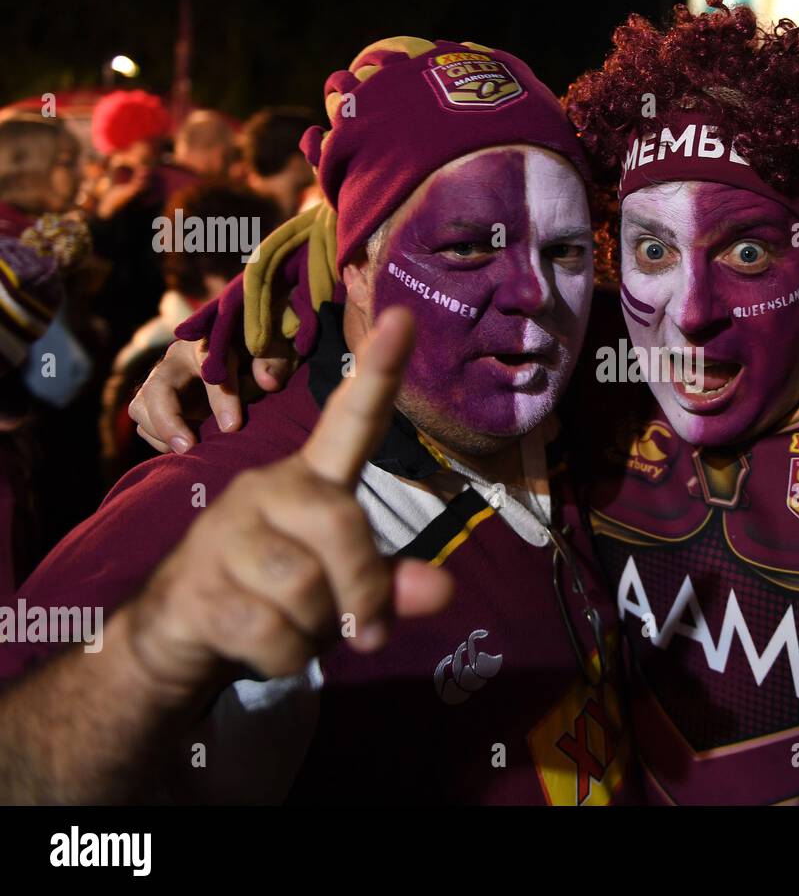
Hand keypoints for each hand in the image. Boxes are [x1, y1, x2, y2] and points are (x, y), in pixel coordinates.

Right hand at [124, 307, 452, 701]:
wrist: (179, 630)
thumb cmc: (279, 592)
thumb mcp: (343, 589)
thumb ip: (394, 583)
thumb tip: (443, 587)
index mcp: (312, 480)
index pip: (350, 417)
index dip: (379, 371)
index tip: (404, 316)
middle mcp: (268, 488)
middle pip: (342, 526)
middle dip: (364, 590)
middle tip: (368, 632)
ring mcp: (227, 532)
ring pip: (307, 589)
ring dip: (317, 631)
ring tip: (293, 624)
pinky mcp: (199, 584)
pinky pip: (274, 635)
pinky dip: (286, 658)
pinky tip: (263, 645)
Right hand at [132, 336, 295, 453]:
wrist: (243, 352)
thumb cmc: (259, 351)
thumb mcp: (275, 348)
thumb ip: (275, 360)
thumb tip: (268, 382)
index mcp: (206, 341)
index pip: (208, 364)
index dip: (221, 397)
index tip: (233, 426)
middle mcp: (176, 360)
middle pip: (157, 389)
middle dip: (169, 421)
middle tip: (189, 448)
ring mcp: (162, 382)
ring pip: (142, 407)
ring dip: (161, 433)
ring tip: (189, 451)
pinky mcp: (156, 404)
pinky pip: (144, 424)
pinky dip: (160, 440)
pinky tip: (186, 448)